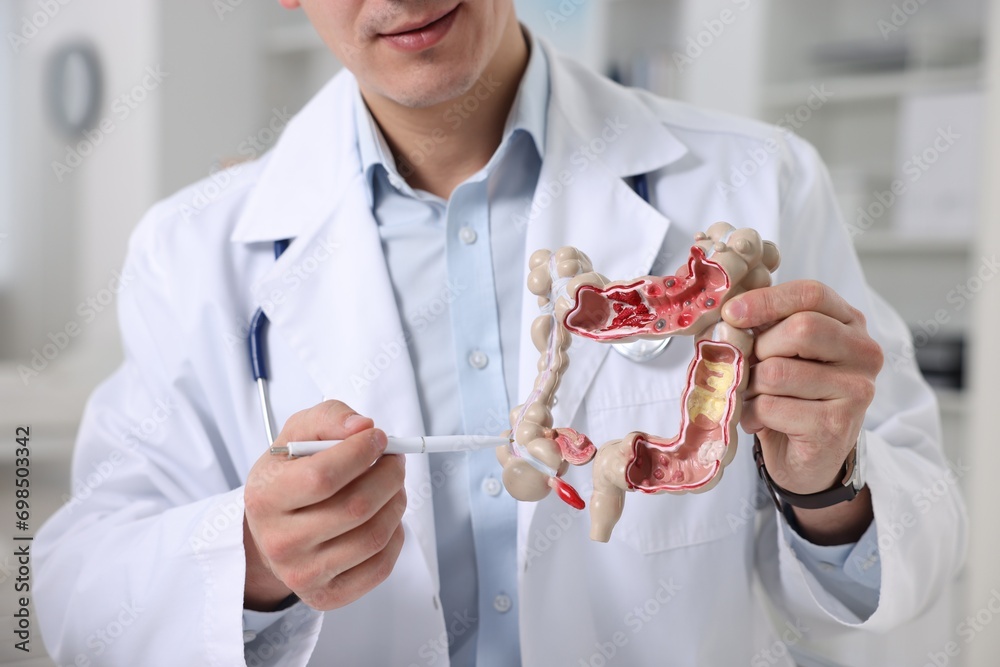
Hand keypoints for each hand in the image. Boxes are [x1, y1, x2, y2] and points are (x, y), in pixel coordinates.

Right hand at [243, 400, 405, 610]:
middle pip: (356, 508)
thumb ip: (329, 418)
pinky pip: (380, 567)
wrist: (272, 529)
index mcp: (266, 497)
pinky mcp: (327, 594)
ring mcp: (302, 573)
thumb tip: (363, 427)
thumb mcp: (297, 434)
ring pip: (373, 537)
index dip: (361, 453)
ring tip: (392, 486)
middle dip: (389, 476)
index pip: (323, 477)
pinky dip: (395, 536)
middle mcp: (280, 541)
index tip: (378, 438)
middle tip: (394, 461)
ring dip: (396, 503)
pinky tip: (384, 517)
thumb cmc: (290, 475)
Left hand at [722, 280, 881, 543]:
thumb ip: (764, 325)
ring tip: (753, 397)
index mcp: (850, 323)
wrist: (808, 456)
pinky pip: (772, 406)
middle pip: (801, 329)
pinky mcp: (837, 426)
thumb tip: (727, 314)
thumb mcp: (781, 350)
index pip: (812, 294)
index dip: (766, 300)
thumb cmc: (790, 394)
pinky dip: (752, 413)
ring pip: (778, 372)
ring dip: (751, 386)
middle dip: (760, 348)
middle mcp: (864, 353)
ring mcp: (856, 391)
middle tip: (749, 368)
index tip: (731, 312)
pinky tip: (758, 420)